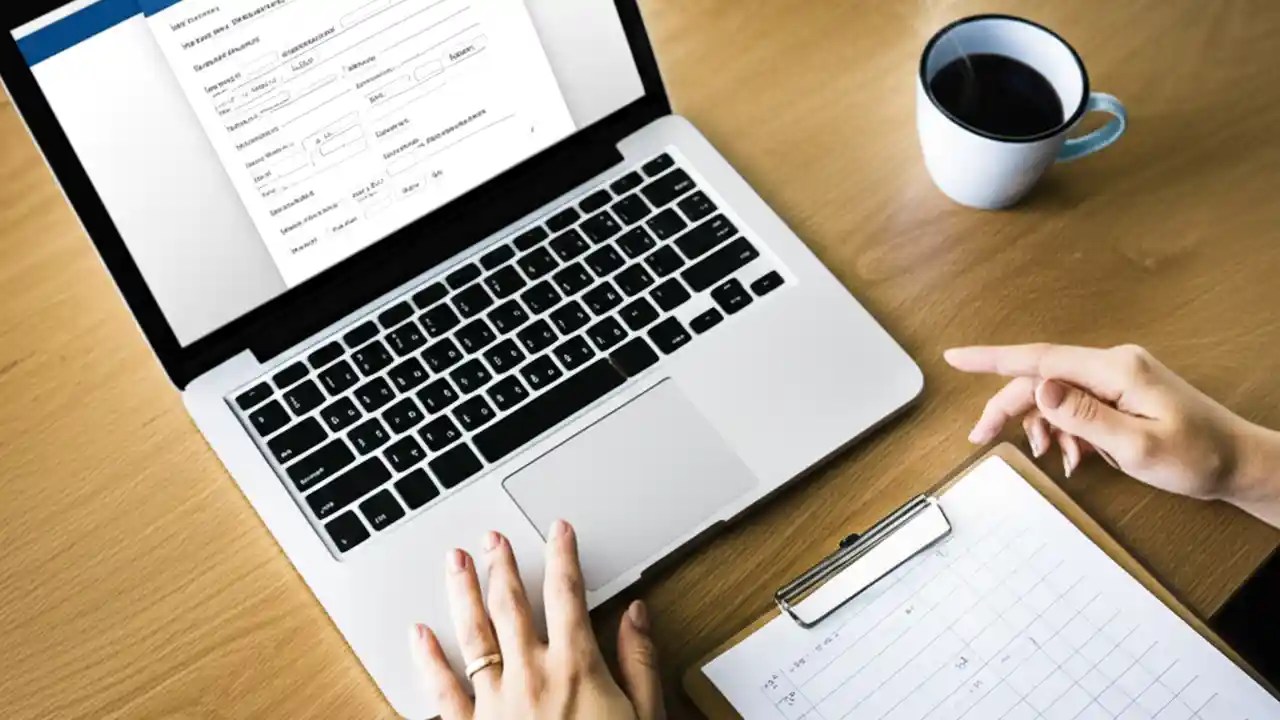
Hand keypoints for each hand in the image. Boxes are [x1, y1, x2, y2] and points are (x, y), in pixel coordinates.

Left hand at [411, 520, 664, 719]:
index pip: (568, 594)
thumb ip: (640, 661)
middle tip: (493, 539)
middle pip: (511, 605)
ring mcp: (495, 704)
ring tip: (454, 562)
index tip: (559, 530)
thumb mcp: (646, 715)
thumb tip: (637, 615)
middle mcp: (530, 676)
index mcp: (576, 667)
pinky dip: (428, 660)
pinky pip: (443, 692)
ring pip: (473, 635)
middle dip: (502, 566)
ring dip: (462, 594)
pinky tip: (419, 635)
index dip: (564, 556)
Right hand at [945, 343, 1279, 525]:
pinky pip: (1074, 406)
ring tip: (1056, 458)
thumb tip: (1039, 388)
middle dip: (1009, 409)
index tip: (954, 356)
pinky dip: (1065, 431)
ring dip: (1044, 427)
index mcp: (1115, 369)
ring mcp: (1115, 377)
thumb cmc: (1197, 457)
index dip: (992, 358)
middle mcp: (1112, 364)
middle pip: (1040, 380)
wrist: (1238, 462)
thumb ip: (1083, 415)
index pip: (1040, 359)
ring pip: (1054, 396)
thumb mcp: (1136, 445)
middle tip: (981, 438)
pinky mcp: (1119, 392)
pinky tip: (1075, 456)